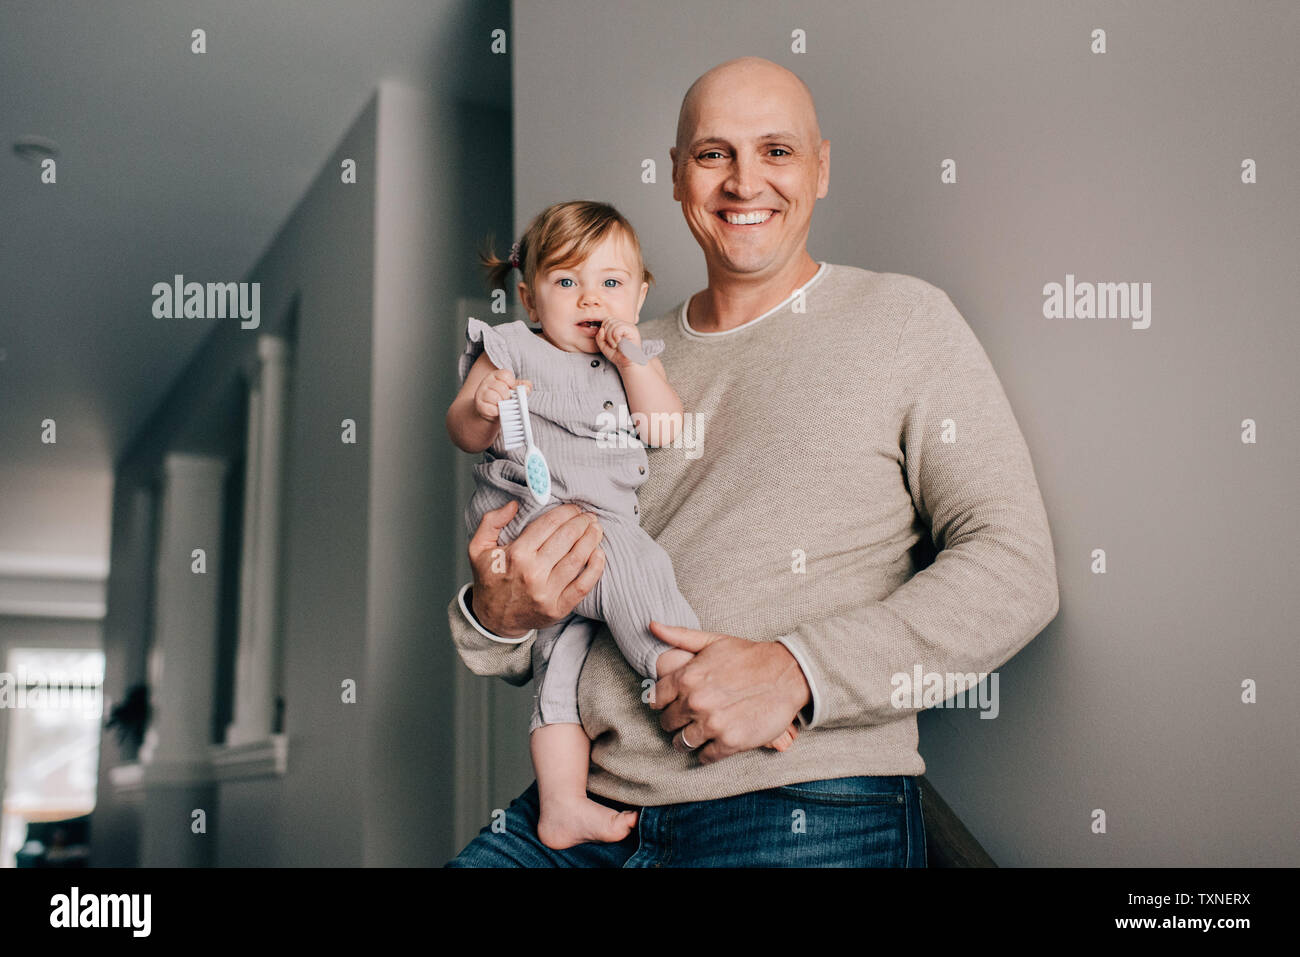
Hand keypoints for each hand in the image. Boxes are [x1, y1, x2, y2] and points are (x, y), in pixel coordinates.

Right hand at [467, 499, 604, 636]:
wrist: (494, 619)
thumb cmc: (490, 580)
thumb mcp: (478, 548)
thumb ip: (491, 521)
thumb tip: (514, 505)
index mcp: (516, 554)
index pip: (549, 524)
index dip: (566, 512)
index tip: (573, 508)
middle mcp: (533, 573)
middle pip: (566, 538)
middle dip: (581, 523)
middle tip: (588, 516)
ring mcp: (547, 592)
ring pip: (577, 559)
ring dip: (591, 540)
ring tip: (596, 529)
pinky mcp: (558, 608)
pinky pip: (583, 586)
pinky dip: (595, 568)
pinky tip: (599, 554)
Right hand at [474, 368, 531, 421]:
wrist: (491, 410)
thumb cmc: (504, 398)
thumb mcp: (514, 389)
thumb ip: (522, 387)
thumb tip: (526, 388)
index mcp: (496, 375)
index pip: (505, 375)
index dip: (511, 384)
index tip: (511, 389)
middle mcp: (487, 382)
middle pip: (502, 388)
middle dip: (508, 396)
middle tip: (507, 399)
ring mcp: (481, 393)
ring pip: (496, 398)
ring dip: (502, 404)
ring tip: (502, 405)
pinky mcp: (479, 405)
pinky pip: (492, 409)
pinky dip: (497, 412)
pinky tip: (497, 411)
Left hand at [595, 319, 640, 369]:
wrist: (627, 364)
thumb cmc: (618, 355)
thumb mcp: (604, 345)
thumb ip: (599, 337)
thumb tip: (601, 329)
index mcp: (620, 326)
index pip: (608, 319)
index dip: (604, 329)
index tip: (607, 340)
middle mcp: (625, 325)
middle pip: (609, 320)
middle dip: (606, 334)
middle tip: (612, 344)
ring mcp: (630, 326)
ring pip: (613, 324)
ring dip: (610, 337)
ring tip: (615, 345)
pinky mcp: (632, 330)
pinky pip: (618, 328)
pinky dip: (615, 337)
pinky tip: (619, 343)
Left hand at [647, 621, 810, 764]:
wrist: (786, 674)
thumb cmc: (749, 656)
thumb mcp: (713, 641)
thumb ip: (679, 636)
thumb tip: (651, 625)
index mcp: (687, 678)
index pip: (655, 699)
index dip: (662, 702)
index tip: (670, 704)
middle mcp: (696, 702)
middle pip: (668, 723)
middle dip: (674, 721)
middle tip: (686, 719)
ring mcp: (712, 724)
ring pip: (683, 743)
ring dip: (687, 741)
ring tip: (696, 735)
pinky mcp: (730, 742)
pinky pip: (705, 757)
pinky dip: (706, 753)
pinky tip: (713, 743)